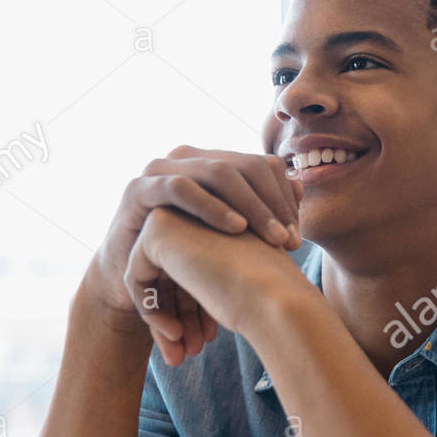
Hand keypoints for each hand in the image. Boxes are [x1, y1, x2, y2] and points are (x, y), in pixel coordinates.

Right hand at [84, 146, 301, 343]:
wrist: (138, 278)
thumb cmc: (191, 253)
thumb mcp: (233, 234)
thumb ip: (263, 208)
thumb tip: (298, 184)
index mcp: (216, 164)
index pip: (264, 166)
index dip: (285, 197)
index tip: (297, 235)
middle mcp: (192, 159)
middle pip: (247, 166)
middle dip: (274, 204)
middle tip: (290, 241)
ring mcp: (163, 169)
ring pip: (219, 172)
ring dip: (251, 205)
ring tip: (273, 238)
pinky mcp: (139, 188)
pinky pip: (180, 188)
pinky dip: (212, 206)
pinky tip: (236, 228)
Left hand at [124, 208, 314, 364]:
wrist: (277, 298)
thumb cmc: (272, 298)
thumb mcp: (240, 285)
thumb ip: (212, 284)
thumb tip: (182, 314)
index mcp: (224, 221)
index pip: (195, 268)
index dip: (196, 310)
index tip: (207, 341)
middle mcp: (200, 211)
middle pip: (171, 272)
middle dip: (178, 317)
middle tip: (189, 352)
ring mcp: (178, 213)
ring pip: (152, 275)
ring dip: (164, 318)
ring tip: (180, 355)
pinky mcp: (157, 228)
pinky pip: (136, 276)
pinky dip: (150, 310)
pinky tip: (173, 334)